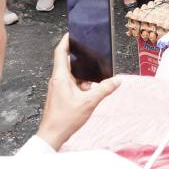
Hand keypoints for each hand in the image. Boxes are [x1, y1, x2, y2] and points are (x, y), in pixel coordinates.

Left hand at [36, 34, 122, 150]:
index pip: (61, 52)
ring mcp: (57, 88)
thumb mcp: (89, 102)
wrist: (52, 136)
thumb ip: (104, 89)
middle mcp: (57, 80)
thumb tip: (117, 80)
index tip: (72, 33)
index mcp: (60, 77)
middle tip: (92, 54)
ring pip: (71, 75)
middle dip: (81, 59)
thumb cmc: (65, 119)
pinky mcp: (59, 96)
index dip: (66, 41)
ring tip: (94, 78)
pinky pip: (71, 84)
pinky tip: (90, 91)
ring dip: (82, 75)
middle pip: (67, 62)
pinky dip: (81, 85)